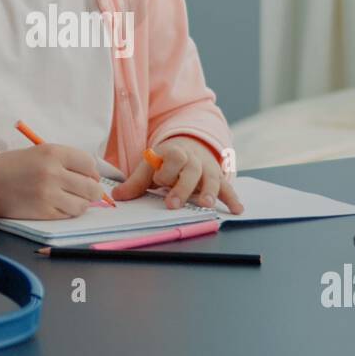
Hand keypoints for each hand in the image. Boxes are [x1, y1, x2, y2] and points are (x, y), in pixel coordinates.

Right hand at [0, 144, 107, 218]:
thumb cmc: (15, 166)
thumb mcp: (41, 152)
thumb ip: (67, 161)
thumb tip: (94, 178)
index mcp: (53, 152)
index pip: (90, 164)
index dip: (92, 172)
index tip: (88, 176)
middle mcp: (53, 172)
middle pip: (92, 187)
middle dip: (92, 191)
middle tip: (85, 191)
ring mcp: (49, 194)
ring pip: (84, 204)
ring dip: (81, 203)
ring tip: (70, 198)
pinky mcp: (44, 212)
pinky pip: (69, 214)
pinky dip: (68, 211)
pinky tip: (58, 205)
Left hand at [112, 137, 243, 213]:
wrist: (188, 146)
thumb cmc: (166, 162)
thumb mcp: (149, 167)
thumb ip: (135, 182)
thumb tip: (117, 197)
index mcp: (174, 153)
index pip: (172, 158)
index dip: (166, 170)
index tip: (158, 181)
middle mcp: (193, 160)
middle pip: (191, 171)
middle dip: (182, 187)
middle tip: (173, 204)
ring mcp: (208, 169)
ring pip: (211, 179)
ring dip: (209, 192)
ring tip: (205, 205)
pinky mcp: (218, 179)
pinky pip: (227, 188)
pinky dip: (232, 199)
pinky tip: (237, 210)